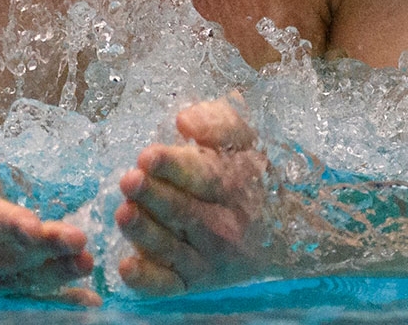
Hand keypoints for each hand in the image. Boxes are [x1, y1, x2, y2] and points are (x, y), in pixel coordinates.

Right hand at [0, 125, 96, 304]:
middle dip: (40, 250)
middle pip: (0, 255)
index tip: (32, 225)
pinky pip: (21, 293)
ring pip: (15, 278)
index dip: (3, 224)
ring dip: (53, 274)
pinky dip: (53, 298)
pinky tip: (87, 300)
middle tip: (77, 241)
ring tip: (87, 264)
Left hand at [114, 98, 270, 294]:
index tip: (148, 156)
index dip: (174, 166)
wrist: (283, 236)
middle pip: (183, 212)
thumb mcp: (242, 141)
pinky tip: (126, 266)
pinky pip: (168, 285)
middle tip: (129, 180)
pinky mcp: (191, 283)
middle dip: (154, 196)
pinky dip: (148, 280)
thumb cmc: (248, 177)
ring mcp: (205, 258)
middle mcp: (221, 226)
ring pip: (171, 247)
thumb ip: (217, 124)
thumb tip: (185, 121)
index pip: (203, 176)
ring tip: (124, 214)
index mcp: (233, 186)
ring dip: (146, 233)